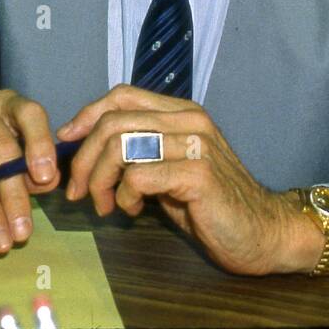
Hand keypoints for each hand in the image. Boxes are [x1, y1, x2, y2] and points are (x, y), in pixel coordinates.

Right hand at [0, 87, 59, 252]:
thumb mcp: (7, 162)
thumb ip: (30, 170)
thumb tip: (51, 180)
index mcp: (6, 105)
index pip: (29, 114)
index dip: (40, 143)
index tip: (46, 177)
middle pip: (2, 148)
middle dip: (15, 193)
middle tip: (23, 231)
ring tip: (2, 242)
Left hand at [56, 85, 325, 275]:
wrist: (262, 233)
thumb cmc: (210, 205)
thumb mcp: (168, 170)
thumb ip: (136, 154)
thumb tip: (83, 151)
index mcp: (181, 113)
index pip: (121, 95)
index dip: (87, 115)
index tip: (66, 142)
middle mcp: (189, 120)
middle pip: (113, 122)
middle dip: (83, 159)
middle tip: (77, 192)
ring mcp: (196, 144)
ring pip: (120, 147)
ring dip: (100, 181)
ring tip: (105, 205)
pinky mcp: (198, 173)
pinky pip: (138, 176)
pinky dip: (123, 196)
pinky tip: (133, 210)